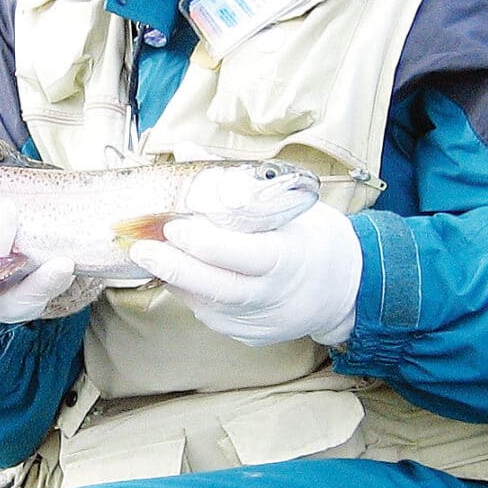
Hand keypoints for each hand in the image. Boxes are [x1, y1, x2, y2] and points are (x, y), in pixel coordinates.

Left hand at [127, 202, 360, 346]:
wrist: (347, 287)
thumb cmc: (314, 238)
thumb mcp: (288, 204)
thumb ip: (233, 182)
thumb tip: (187, 150)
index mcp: (289, 258)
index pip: (241, 254)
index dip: (203, 242)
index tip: (174, 225)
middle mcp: (275, 296)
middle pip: (217, 287)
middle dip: (174, 267)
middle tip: (141, 248)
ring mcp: (263, 321)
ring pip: (209, 306)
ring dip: (177, 281)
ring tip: (153, 257)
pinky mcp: (252, 337)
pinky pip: (214, 318)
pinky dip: (193, 296)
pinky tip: (180, 276)